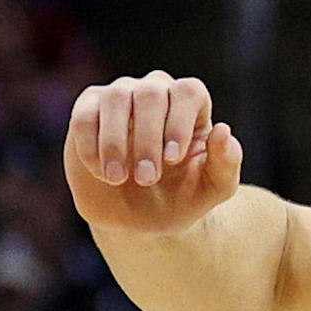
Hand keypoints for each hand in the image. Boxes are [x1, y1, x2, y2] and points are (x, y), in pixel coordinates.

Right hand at [66, 72, 245, 239]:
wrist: (140, 219)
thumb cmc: (180, 197)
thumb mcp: (212, 189)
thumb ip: (226, 163)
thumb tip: (224, 131)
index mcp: (189, 104)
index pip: (188, 92)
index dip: (180, 123)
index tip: (172, 160)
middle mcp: (155, 91)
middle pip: (151, 93)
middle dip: (148, 139)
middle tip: (146, 179)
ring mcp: (119, 96)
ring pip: (115, 99)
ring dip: (116, 142)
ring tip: (118, 178)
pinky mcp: (87, 111)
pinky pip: (84, 117)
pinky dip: (90, 146)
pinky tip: (101, 173)